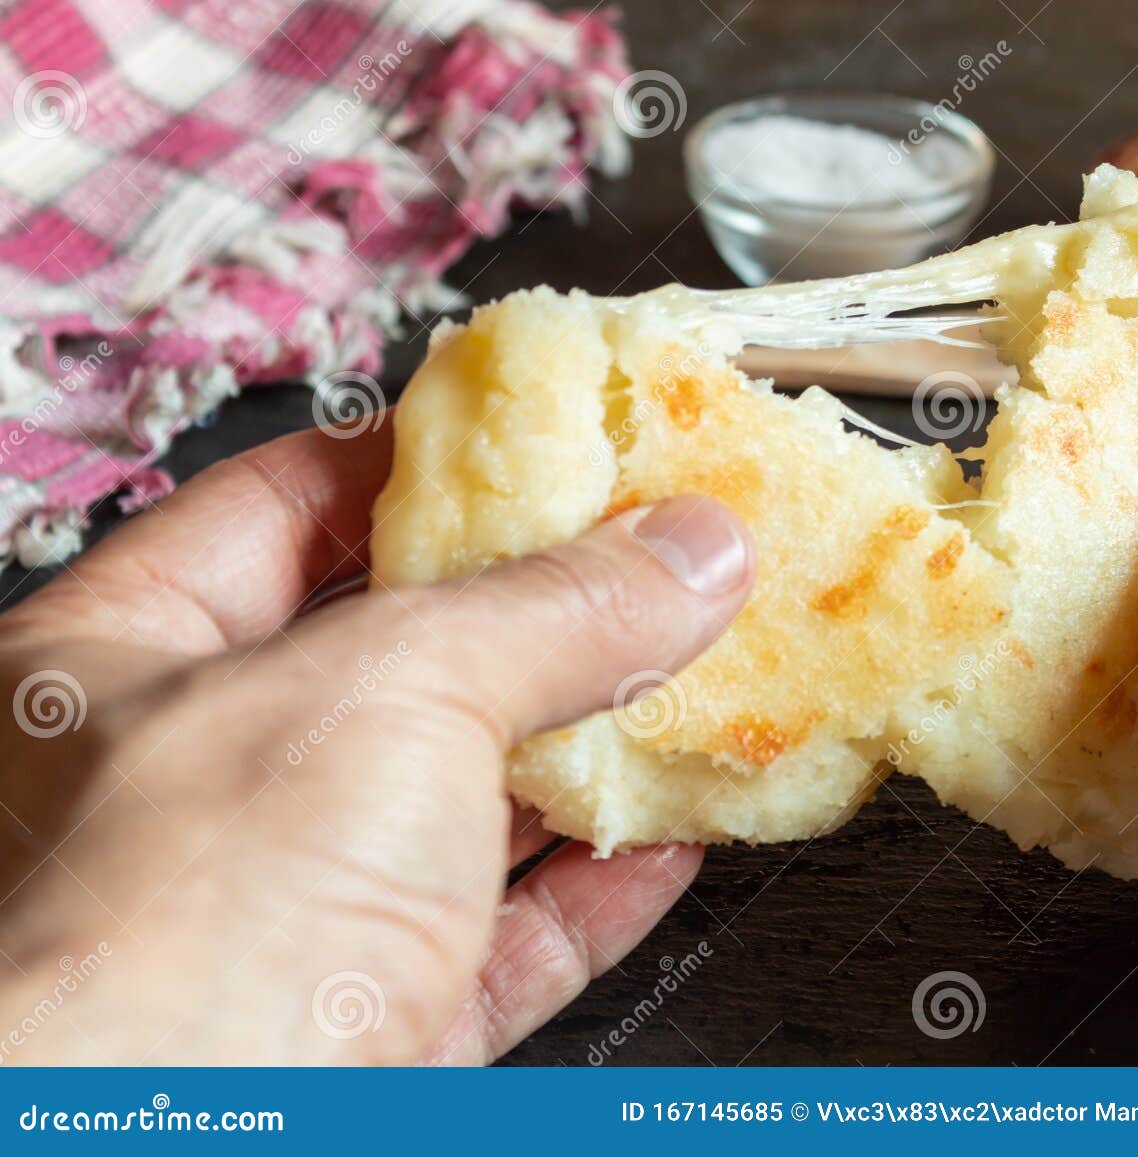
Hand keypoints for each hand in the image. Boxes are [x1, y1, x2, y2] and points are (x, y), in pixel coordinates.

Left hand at [0, 425, 752, 1063]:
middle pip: (399, 656)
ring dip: (591, 744)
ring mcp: (287, 912)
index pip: (287, 507)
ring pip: (466, 799)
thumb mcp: (386, 696)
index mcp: (116, 666)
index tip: (546, 437)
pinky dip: (602, 882)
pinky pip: (511, 932)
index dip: (426, 460)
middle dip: (539, 609)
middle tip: (650, 553)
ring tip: (695, 673)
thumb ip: (551, 611)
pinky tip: (673, 834)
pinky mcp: (377, 1021)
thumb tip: (687, 549)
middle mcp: (191, 790)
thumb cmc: (182, 932)